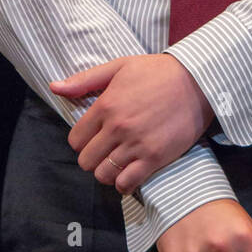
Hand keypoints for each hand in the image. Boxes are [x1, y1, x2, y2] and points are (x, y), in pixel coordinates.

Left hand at [49, 53, 214, 192]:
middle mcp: (118, 128)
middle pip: (86, 161)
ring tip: (116, 163)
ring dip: (106, 172)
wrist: (197, 80)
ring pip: (104, 175)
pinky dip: (123, 184)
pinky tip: (128, 175)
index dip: (81, 141)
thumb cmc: (157, 71)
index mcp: (106, 106)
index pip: (75, 139)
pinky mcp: (155, 157)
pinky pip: (127, 183)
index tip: (92, 138)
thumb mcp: (119, 67)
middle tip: (104, 151)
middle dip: (92, 158)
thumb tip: (54, 87)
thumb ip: (85, 80)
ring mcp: (137, 145)